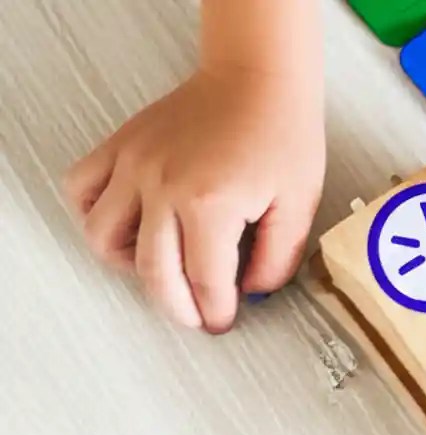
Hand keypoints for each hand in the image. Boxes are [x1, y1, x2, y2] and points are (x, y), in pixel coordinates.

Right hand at [64, 67, 324, 332]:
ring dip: (130, 268)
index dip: (216, 311)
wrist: (257, 80)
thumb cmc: (281, 133)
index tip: (222, 320)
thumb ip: (277, 258)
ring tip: (164, 271)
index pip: (205, 281)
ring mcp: (135, 165)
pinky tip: (129, 228)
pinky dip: (93, 216)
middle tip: (197, 315)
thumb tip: (253, 292)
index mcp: (211, 203)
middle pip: (156, 272)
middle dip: (178, 307)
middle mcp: (163, 186)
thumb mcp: (299, 204)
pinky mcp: (120, 148)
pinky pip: (82, 190)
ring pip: (103, 238)